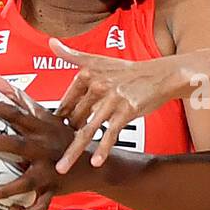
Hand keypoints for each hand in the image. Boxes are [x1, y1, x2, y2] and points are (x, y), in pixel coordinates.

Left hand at [0, 75, 79, 209]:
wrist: (96, 164)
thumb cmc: (65, 137)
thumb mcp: (47, 117)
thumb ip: (20, 99)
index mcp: (40, 128)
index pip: (14, 113)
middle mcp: (43, 148)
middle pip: (15, 144)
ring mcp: (48, 170)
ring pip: (24, 181)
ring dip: (3, 190)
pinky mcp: (53, 189)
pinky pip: (39, 204)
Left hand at [50, 39, 184, 172]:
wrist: (159, 75)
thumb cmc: (128, 71)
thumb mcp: (98, 60)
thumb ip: (72, 54)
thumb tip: (52, 43)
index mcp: (87, 74)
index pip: (66, 103)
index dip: (58, 121)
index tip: (49, 133)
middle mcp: (97, 86)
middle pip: (74, 119)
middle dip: (64, 138)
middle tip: (53, 155)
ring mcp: (111, 99)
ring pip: (87, 130)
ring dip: (73, 151)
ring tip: (62, 167)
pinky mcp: (126, 111)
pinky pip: (111, 133)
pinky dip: (103, 149)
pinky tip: (96, 162)